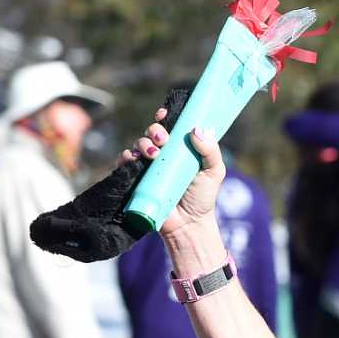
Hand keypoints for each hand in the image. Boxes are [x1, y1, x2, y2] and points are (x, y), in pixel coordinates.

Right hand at [123, 107, 225, 252]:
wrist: (189, 223)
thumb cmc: (202, 196)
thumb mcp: (214, 172)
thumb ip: (210, 151)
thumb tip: (197, 129)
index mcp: (180, 147)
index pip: (169, 125)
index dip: (164, 117)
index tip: (165, 114)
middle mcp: (163, 153)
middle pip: (151, 132)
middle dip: (154, 130)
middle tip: (162, 139)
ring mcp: (148, 165)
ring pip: (138, 144)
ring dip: (143, 143)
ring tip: (154, 154)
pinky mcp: (136, 177)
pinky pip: (124, 161)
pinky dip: (126, 157)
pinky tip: (134, 159)